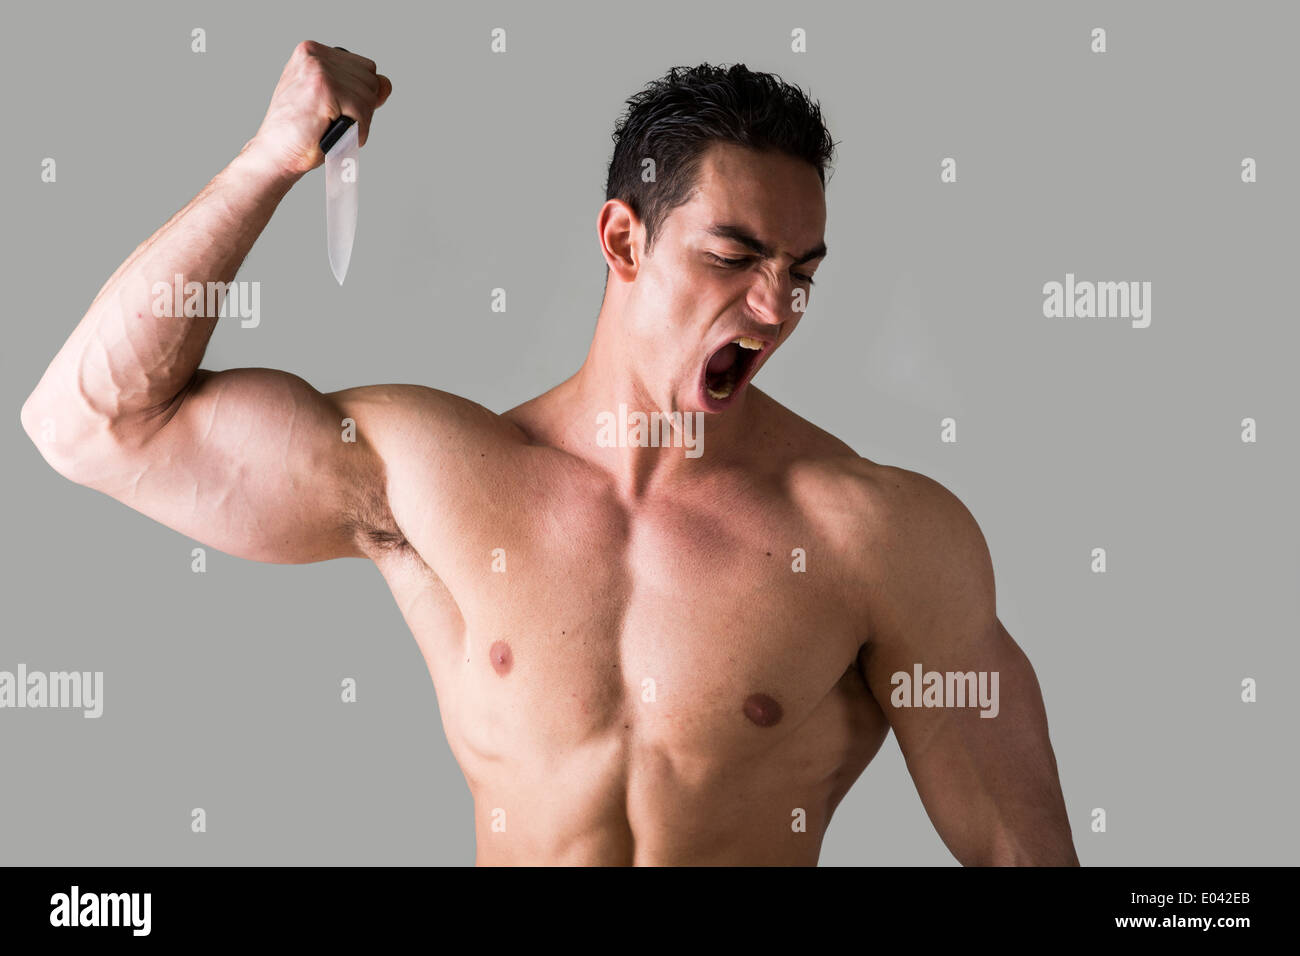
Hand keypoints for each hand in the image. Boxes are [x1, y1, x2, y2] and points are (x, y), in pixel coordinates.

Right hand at [247, 41, 391, 178]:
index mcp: (313, 52)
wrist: (275, 154)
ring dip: (359, 122)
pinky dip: (358, 131)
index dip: (359, 96)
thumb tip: (386, 83)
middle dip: (361, 109)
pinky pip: (363, 111)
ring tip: (332, 128)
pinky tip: (338, 135)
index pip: (365, 68)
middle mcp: (314, 54)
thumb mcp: (333, 102)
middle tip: (333, 122)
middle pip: (371, 81)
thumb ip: (358, 88)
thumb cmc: (302, 132)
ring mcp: (318, 69)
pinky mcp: (324, 88)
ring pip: (369, 97)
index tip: (336, 109)